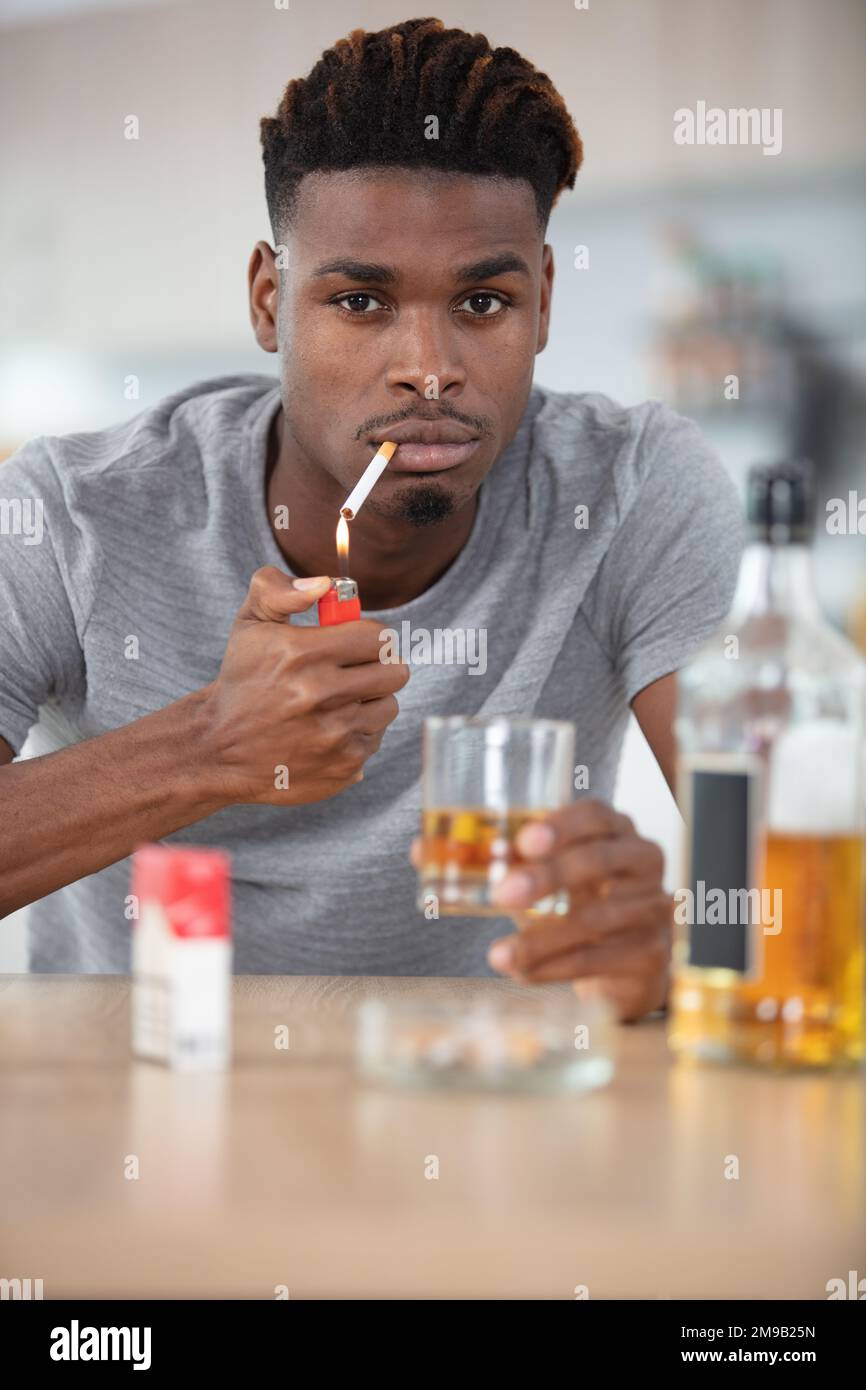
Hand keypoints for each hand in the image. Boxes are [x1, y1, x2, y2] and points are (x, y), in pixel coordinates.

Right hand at [203, 566, 409, 805]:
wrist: (218, 747)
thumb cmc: (242, 679)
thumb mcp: (249, 624)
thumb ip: (279, 589)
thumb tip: (323, 584)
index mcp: (300, 653)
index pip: (378, 637)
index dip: (373, 636)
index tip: (359, 642)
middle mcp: (319, 694)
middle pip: (395, 671)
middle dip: (380, 665)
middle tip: (358, 668)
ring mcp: (334, 734)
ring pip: (389, 705)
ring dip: (370, 700)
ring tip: (339, 700)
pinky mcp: (343, 765)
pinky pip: (376, 738)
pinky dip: (359, 732)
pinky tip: (329, 729)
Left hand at [412, 800, 671, 1021]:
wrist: (624, 960)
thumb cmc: (574, 900)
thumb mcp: (536, 875)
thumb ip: (489, 860)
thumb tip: (420, 849)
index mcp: (614, 830)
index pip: (596, 815)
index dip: (562, 825)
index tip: (523, 843)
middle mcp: (642, 861)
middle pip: (600, 860)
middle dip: (548, 877)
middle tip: (501, 894)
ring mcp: (652, 907)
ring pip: (596, 918)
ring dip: (541, 938)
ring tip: (498, 955)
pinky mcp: (650, 953)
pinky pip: (600, 958)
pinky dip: (554, 968)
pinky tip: (522, 973)